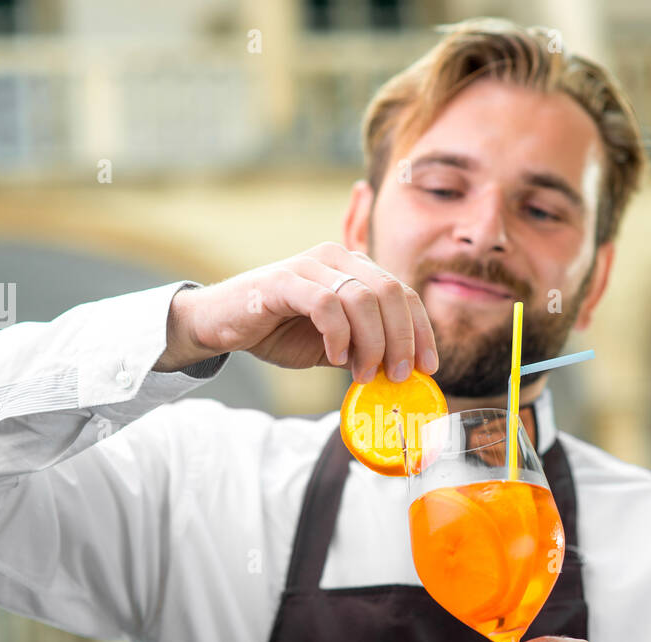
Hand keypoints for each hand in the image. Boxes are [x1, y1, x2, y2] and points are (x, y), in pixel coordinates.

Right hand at [159, 242, 438, 381]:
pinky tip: (335, 357)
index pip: (403, 293)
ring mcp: (310, 266)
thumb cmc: (278, 331)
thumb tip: (402, 372)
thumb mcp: (333, 344)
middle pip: (391, 292)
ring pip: (362, 298)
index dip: (421, 330)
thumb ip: (365, 349)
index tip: (428, 367)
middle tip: (398, 374)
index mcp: (354, 268)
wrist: (221, 324)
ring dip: (372, 342)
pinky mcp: (284, 281)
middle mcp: (336, 258)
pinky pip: (326, 303)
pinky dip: (338, 335)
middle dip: (402, 338)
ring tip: (364, 372)